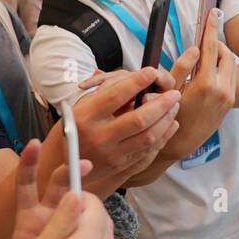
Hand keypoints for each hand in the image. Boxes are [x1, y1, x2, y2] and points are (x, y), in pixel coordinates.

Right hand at [67, 68, 181, 188]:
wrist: (64, 162)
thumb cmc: (76, 127)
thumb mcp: (82, 106)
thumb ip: (107, 94)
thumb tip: (136, 80)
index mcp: (86, 117)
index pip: (116, 96)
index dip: (137, 82)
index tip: (151, 72)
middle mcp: (99, 137)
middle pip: (139, 119)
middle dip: (162, 104)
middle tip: (174, 93)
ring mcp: (112, 154)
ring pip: (149, 137)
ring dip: (166, 119)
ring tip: (174, 106)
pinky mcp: (121, 166)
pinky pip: (149, 150)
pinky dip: (164, 135)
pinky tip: (170, 123)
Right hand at [158, 9, 235, 159]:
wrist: (181, 143)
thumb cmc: (170, 116)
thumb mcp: (170, 89)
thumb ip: (182, 66)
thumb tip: (194, 49)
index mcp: (206, 84)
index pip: (211, 48)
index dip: (210, 28)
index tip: (212, 13)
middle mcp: (222, 90)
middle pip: (226, 54)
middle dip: (216, 44)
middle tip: (203, 41)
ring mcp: (228, 97)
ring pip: (230, 66)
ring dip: (220, 56)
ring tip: (203, 57)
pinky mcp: (230, 103)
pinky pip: (230, 78)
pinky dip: (222, 69)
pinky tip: (207, 72)